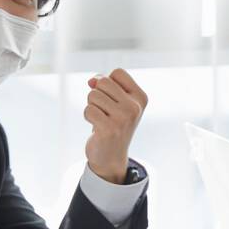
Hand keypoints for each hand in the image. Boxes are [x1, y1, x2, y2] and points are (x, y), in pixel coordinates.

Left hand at [84, 68, 146, 183]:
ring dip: (92, 106)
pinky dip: (88, 117)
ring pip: (93, 95)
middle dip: (97, 94)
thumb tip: (91, 81)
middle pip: (103, 81)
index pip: (117, 72)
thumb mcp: (115, 101)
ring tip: (101, 119)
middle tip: (104, 110)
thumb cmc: (112, 123)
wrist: (111, 155)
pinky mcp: (109, 129)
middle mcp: (134, 107)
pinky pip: (88, 110)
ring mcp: (123, 118)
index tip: (111, 98)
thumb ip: (105, 85)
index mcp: (140, 98)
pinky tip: (97, 127)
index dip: (107, 82)